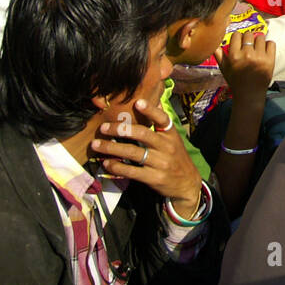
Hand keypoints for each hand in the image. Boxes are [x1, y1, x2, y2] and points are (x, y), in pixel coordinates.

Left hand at [92, 99, 201, 217]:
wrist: (187, 183)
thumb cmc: (176, 157)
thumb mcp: (174, 139)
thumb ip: (162, 122)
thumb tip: (156, 100)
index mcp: (171, 135)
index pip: (162, 119)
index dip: (150, 110)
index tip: (138, 103)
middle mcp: (166, 147)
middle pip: (142, 134)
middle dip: (121, 129)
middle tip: (103, 127)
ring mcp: (160, 163)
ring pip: (133, 153)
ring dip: (112, 148)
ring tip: (96, 144)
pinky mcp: (153, 178)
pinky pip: (132, 171)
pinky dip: (117, 167)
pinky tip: (107, 163)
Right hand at [216, 30, 275, 96]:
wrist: (250, 95)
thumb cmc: (235, 81)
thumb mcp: (224, 69)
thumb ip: (218, 55)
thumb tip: (213, 43)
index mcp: (234, 56)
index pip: (236, 35)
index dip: (237, 38)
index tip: (239, 43)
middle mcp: (247, 55)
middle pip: (249, 34)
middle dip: (248, 39)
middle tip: (248, 46)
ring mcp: (260, 57)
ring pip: (260, 37)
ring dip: (258, 41)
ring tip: (256, 48)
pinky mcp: (270, 60)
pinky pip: (271, 43)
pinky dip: (268, 45)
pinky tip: (264, 51)